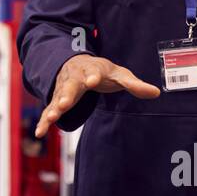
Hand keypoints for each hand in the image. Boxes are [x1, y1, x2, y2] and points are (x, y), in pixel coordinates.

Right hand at [35, 55, 159, 137]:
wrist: (75, 63)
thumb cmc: (101, 71)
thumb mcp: (119, 74)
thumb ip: (135, 85)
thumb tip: (156, 93)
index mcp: (91, 70)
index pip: (93, 73)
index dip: (92, 76)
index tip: (92, 80)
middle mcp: (74, 78)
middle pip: (69, 86)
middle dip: (66, 95)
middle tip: (63, 104)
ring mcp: (62, 90)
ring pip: (56, 99)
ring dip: (53, 109)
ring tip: (50, 118)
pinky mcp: (55, 101)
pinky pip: (48, 111)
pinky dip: (43, 121)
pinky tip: (40, 132)